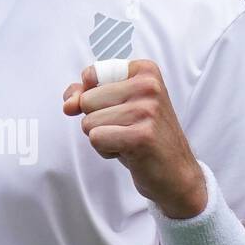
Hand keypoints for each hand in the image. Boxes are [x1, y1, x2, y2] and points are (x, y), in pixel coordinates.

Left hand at [62, 59, 207, 218]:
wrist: (176, 173)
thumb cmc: (143, 136)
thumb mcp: (116, 107)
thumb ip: (87, 94)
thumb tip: (68, 103)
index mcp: (145, 71)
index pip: (90, 75)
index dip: (91, 98)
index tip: (116, 109)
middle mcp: (148, 85)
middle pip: (86, 100)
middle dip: (98, 121)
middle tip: (126, 129)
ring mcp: (147, 110)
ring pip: (88, 122)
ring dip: (103, 138)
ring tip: (128, 140)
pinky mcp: (142, 136)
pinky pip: (96, 139)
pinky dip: (106, 151)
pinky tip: (129, 152)